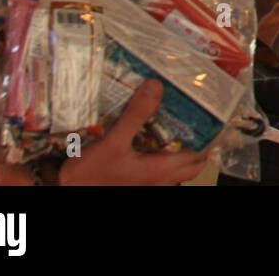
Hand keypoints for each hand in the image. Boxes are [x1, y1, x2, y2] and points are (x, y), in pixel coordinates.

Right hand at [59, 81, 208, 184]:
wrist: (64, 191)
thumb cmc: (91, 174)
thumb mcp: (113, 141)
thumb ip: (135, 115)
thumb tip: (156, 86)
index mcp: (160, 170)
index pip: (197, 156)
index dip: (208, 139)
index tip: (214, 118)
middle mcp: (158, 180)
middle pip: (190, 165)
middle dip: (197, 146)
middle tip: (198, 122)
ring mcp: (145, 184)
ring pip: (174, 171)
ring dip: (179, 152)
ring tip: (177, 128)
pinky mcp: (133, 183)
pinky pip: (157, 172)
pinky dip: (161, 158)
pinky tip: (149, 141)